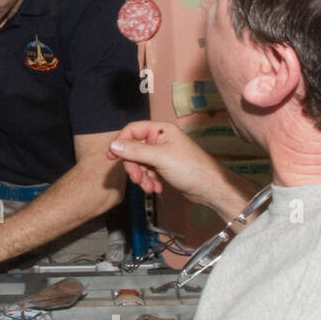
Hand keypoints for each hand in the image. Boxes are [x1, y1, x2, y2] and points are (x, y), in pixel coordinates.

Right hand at [106, 121, 224, 201]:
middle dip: (134, 166)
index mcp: (160, 130)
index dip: (120, 142)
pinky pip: (147, 172)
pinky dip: (149, 181)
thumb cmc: (190, 168)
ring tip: (149, 187)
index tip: (111, 156)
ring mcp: (162, 154)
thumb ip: (135, 151)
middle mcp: (160, 140)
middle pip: (134, 149)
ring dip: (142, 176)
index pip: (132, 130)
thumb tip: (113, 145)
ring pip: (139, 163)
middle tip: (137, 179)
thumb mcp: (160, 158)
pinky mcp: (163, 167)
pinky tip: (156, 188)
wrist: (209, 189)